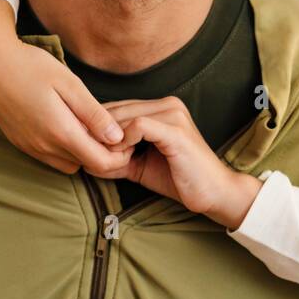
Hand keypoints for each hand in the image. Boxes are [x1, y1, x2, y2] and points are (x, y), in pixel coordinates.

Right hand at [0, 0, 132, 174]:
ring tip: (90, 127)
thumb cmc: (30, 67)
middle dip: (104, 155)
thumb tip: (117, 137)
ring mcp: (30, 147)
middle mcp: (44, 146)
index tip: (129, 138)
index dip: (120, 156)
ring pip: (68, 164)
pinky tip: (68, 125)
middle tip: (113, 131)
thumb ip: (93, 114)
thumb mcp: (69, 84)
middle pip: (86, 166)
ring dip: (83, 153)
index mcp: (60, 132)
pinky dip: (65, 149)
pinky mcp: (21, 143)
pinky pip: (50, 157)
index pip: (100, 162)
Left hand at [99, 97, 261, 229]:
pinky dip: (122, 142)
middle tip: (86, 153)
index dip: (96, 126)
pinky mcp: (175, 129)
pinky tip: (121, 158)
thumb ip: (115, 158)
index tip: (84, 147)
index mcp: (160, 107)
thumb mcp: (139, 165)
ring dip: (108, 139)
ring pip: (123, 116)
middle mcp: (167, 104)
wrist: (214, 194)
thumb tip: (84, 159)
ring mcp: (173, 114)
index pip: (116, 107)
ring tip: (103, 159)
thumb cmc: (179, 179)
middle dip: (97, 132)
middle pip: (116, 109)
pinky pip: (137, 126)